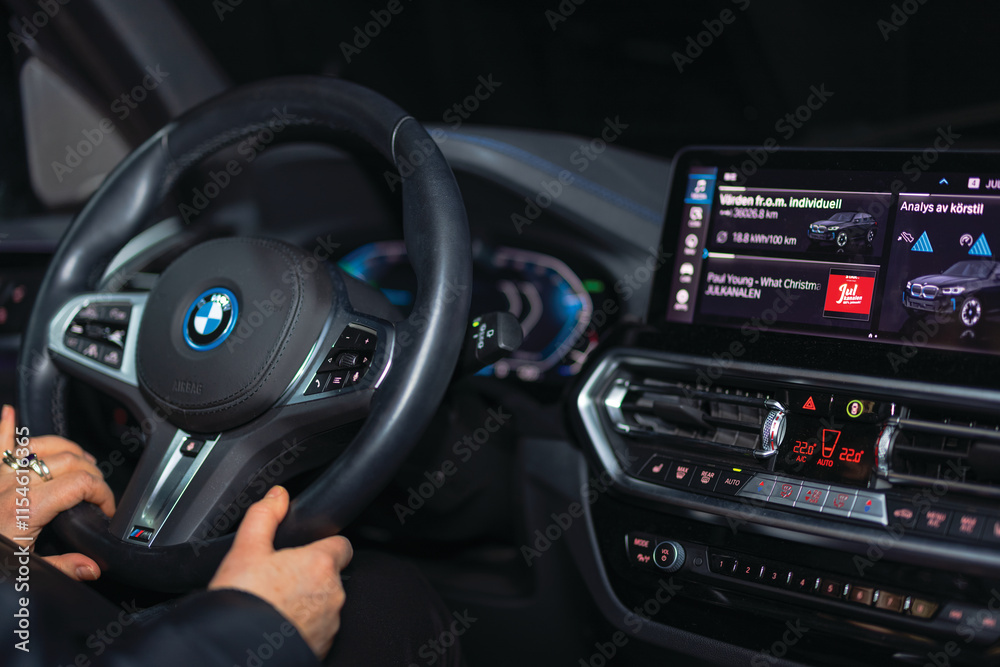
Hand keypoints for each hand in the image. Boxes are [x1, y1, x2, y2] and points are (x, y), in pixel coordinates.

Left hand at [0, 404, 115, 580]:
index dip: (103, 493)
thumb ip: (62, 568)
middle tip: (97, 494)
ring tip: (81, 462)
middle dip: (93, 473)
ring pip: (41, 445)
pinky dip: (5, 426)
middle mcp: (12, 485)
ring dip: (67, 449)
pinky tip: (9, 414)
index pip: (81, 484)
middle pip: (68, 461)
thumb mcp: (25, 572)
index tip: (106, 509)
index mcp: (26, 508)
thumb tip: (92, 567)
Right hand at [209, 486, 352, 657]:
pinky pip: (319, 629)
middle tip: (279, 579)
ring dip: (307, 602)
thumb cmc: (243, 602)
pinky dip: (303, 625)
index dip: (324, 545)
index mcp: (320, 564)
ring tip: (275, 603)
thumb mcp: (245, 550)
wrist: (236, 651)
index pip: (341, 545)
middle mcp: (333, 594)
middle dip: (310, 575)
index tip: (306, 550)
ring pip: (324, 604)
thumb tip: (277, 495)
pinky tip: (279, 624)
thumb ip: (264, 516)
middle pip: (330, 576)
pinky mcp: (323, 646)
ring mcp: (330, 623)